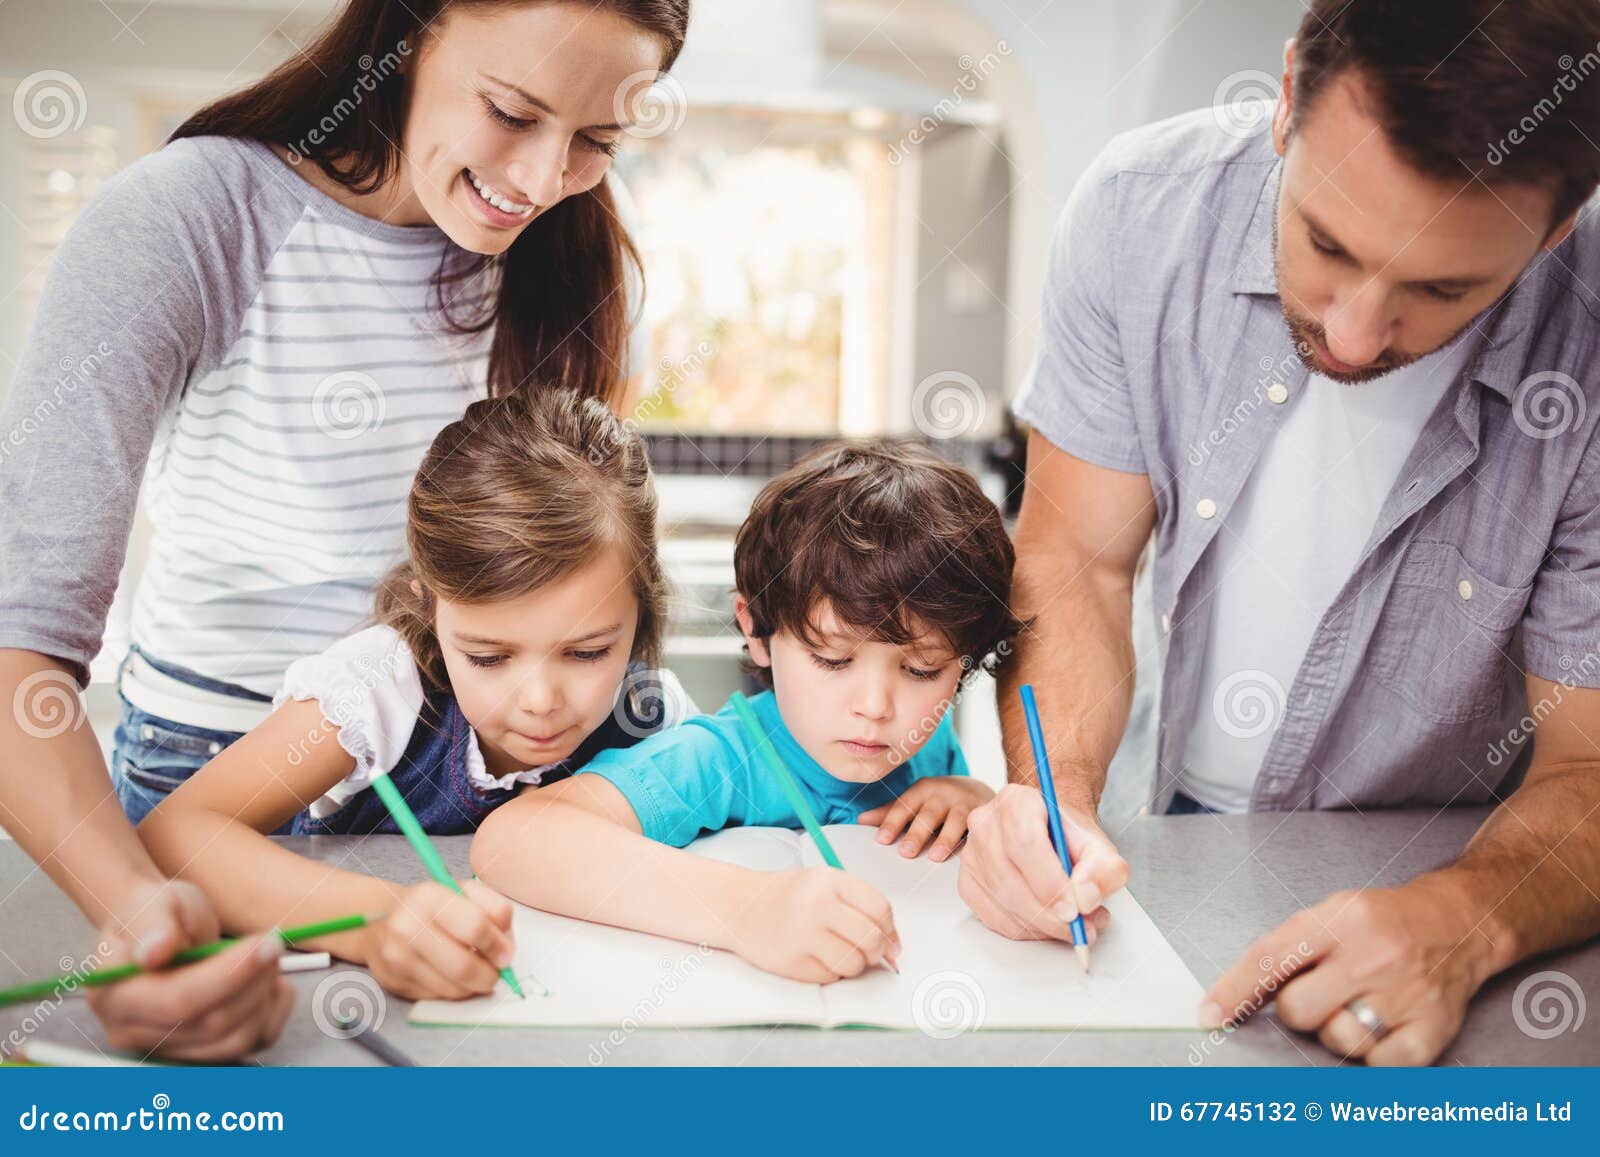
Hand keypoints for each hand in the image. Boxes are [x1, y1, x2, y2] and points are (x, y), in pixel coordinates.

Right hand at [81, 878, 293, 1061]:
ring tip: (267, 957)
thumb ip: (152, 924)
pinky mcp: (202, 1052)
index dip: (229, 975)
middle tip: (273, 942)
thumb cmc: (156, 915)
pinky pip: (253, 1044)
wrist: (160, 934)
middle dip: (253, 981)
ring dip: (265, 996)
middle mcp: (133, 1033)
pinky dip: (273, 1011)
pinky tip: (268, 981)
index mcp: (114, 995)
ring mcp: (169, 1048)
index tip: (265, 943)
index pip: (178, 1001)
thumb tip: (154, 951)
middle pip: (211, 1025)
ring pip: (235, 1041)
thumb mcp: (152, 902)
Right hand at [360, 879, 515, 1000]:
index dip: (497, 945)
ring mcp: (396, 957)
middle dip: (489, 976)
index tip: (507, 954)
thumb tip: (506, 948)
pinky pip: (437, 996)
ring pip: (451, 988)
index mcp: (429, 896)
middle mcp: (407, 926)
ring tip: (477, 973)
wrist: (381, 921)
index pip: (475, 926)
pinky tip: (453, 977)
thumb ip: (495, 909)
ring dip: (473, 986)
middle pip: (462, 966)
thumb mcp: (465, 892)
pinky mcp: (392, 981)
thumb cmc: (432, 906)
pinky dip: (454, 990)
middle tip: (497, 974)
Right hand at [731, 867, 899, 982]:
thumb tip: (895, 948)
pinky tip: (816, 958)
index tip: (888, 940)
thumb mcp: (825, 884)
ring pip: (853, 964)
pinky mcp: (790, 962)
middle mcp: (817, 905)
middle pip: (871, 939)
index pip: (880, 909)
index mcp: (830, 880)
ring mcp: (802, 935)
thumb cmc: (790, 896)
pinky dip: (830, 973)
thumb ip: (861, 907)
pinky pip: (830, 977)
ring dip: (853, 965)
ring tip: (839, 954)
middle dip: (876, 952)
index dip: (890, 930)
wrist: (740, 905)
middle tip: (867, 953)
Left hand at [858, 776, 994, 860]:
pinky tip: (967, 853)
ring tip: (936, 857)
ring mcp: (964, 803)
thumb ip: (890, 812)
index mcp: (922, 790)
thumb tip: (860, 820)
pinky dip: (971, 840)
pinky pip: (976, 827)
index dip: (892, 822)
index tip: (881, 839)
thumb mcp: (915, 800)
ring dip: (945, 839)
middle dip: (916, 834)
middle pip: (928, 815)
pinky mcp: (982, 814)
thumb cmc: (937, 800)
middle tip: (905, 852)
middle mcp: (943, 794)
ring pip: (954, 821)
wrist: (975, 789)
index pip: (904, 806)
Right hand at [957, 783, 1124, 942]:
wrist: (1050, 836)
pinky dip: (1024, 930)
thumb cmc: (1068, 838)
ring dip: (1041, 925)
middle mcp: (986, 823)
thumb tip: (1085, 897)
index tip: (1074, 909)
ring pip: (1001, 901)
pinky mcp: (967, 882)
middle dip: (1048, 913)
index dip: (1049, 882)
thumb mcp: (1100, 847)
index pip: (1025, 842)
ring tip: (1073, 925)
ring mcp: (972, 854)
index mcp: (1017, 802)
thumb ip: (1104, 869)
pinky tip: (1046, 924)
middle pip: (1010, 877)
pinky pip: (992, 918)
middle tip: (1079, 927)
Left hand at [1200, 879, 1499, 1065]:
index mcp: (1339, 920)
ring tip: (1359, 1005)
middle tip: (1322, 994)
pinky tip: (1383, 1027)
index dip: (1234, 991)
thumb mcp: (1332, 913)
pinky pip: (1380, 1065)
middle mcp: (1372, 955)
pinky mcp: (1433, 1027)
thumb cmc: (1384, 921)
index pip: (1271, 959)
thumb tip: (1237, 996)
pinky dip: (1375, 1055)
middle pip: (1300, 1010)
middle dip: (1300, 1010)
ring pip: (1338, 1040)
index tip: (1210, 1015)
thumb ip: (1289, 950)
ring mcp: (1404, 993)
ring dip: (1339, 1031)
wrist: (1460, 922)